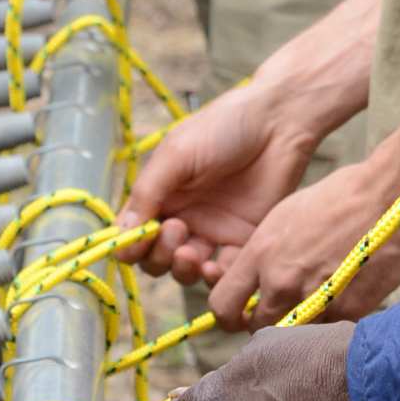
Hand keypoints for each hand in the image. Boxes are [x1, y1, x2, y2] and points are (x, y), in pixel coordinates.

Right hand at [117, 78, 320, 283]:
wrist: (277, 123)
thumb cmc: (223, 127)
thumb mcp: (176, 154)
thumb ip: (148, 192)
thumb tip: (122, 232)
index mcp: (161, 195)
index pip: (132, 234)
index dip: (129, 245)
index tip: (138, 240)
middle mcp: (182, 217)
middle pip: (155, 258)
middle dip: (157, 255)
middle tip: (177, 230)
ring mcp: (212, 231)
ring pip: (185, 271)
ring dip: (181, 270)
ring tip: (190, 252)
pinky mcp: (243, 241)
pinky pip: (223, 272)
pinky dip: (213, 277)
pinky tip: (213, 265)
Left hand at [209, 155, 399, 329]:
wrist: (391, 197)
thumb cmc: (340, 198)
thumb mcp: (286, 217)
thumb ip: (266, 255)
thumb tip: (257, 283)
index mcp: (261, 254)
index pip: (222, 305)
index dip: (230, 315)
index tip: (244, 313)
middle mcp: (281, 281)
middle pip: (257, 327)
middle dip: (267, 323)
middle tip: (285, 310)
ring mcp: (314, 299)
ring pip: (294, 333)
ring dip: (302, 325)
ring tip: (319, 302)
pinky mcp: (347, 311)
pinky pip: (328, 330)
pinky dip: (333, 320)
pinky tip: (344, 298)